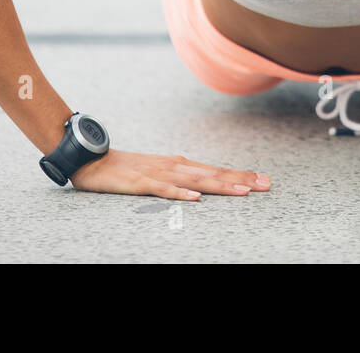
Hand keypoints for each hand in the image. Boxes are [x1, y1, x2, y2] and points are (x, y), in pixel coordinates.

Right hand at [69, 148, 270, 199]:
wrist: (94, 159)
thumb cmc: (128, 168)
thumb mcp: (161, 171)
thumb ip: (183, 177)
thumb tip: (207, 185)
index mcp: (181, 164)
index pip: (217, 170)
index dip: (241, 174)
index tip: (265, 179)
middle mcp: (175, 166)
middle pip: (213, 174)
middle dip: (241, 179)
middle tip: (266, 184)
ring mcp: (159, 174)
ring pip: (195, 182)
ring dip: (220, 186)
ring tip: (242, 191)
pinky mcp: (141, 183)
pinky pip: (163, 190)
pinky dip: (180, 194)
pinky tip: (195, 199)